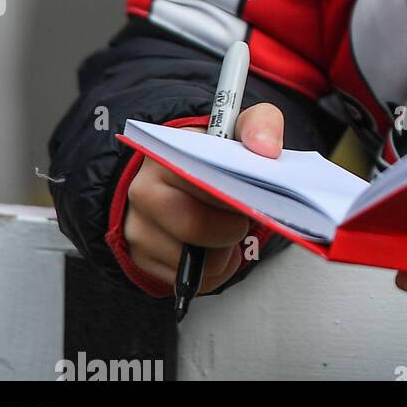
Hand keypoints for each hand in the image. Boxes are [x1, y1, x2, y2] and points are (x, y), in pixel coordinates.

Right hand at [121, 102, 282, 292]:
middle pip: (195, 227)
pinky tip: (218, 248)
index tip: (250, 196)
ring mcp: (140, 231)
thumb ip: (261, 124)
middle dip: (231, 227)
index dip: (234, 195)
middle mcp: (144, 193)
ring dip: (225, 252)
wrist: (183, 172)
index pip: (202, 182)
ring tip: (228, 230)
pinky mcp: (144, 262)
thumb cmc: (214, 154)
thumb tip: (266, 149)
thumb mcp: (239, 128)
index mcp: (166, 155)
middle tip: (242, 216)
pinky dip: (216, 270)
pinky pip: (192, 282)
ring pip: (196, 262)